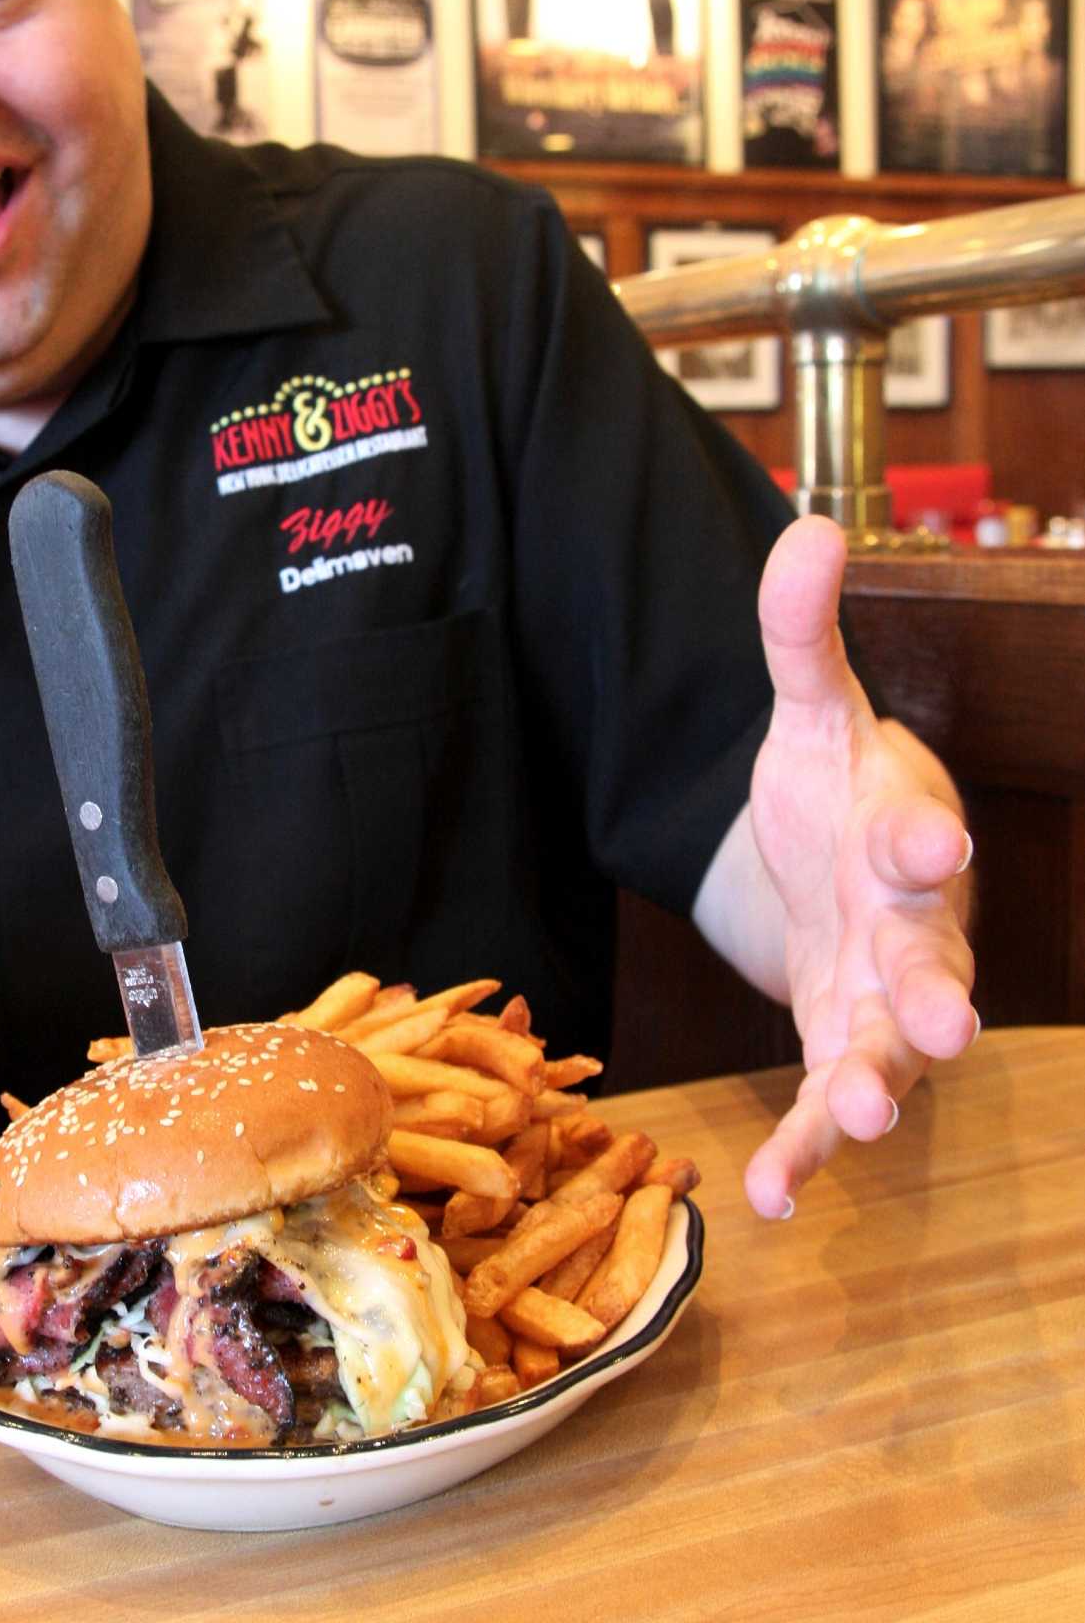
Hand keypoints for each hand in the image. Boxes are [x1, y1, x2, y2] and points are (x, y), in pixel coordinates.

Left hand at [743, 516, 976, 1217]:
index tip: (926, 837)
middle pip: (930, 953)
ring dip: (883, 1083)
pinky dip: (810, 1147)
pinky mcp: (847, 1050)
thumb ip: (799, 634)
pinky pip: (833, 1102)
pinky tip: (774, 1194)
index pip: (917, 825)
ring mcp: (885, 996)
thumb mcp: (807, 710)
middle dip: (936, 985)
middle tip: (948, 1022)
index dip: (921, 833)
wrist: (829, 868)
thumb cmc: (833, 789)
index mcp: (902, 825)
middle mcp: (911, 921)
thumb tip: (804, 528)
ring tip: (867, 1120)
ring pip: (895, 1045)